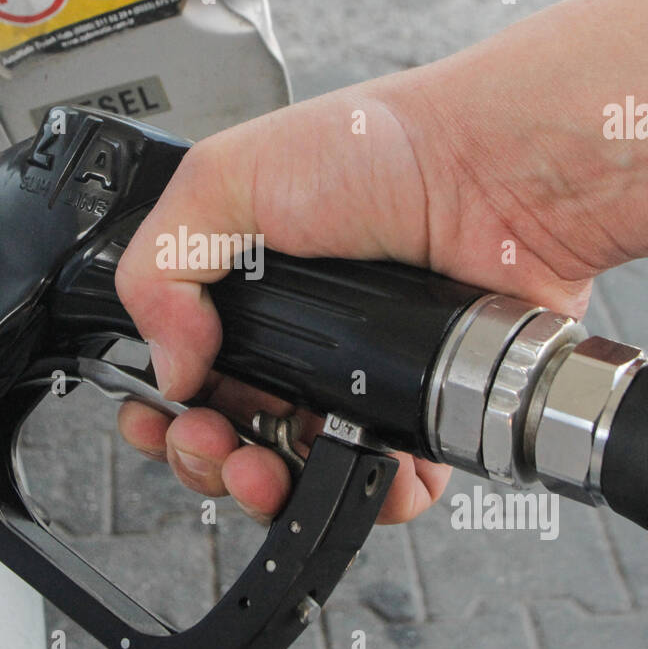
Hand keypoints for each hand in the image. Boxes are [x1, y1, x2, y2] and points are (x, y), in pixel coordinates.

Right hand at [113, 67, 609, 523]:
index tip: (154, 419)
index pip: (182, 368)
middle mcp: (299, 335)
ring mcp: (356, 377)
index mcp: (245, 287)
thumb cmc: (380, 149)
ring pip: (294, 467)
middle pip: (228, 431)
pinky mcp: (417, 409)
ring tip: (260, 467)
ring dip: (264, 487)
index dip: (160, 406)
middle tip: (206, 442)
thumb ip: (162, 265)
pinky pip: (383, 481)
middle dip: (201, 454)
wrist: (493, 173)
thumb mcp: (227, 177)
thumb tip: (165, 366)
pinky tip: (343, 475)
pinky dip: (361, 498)